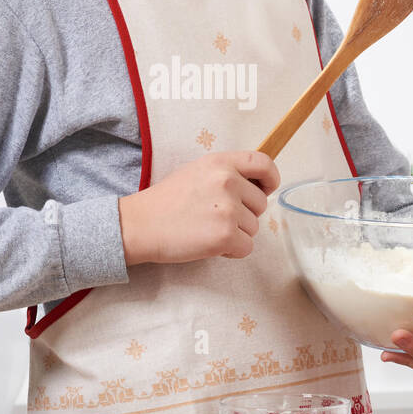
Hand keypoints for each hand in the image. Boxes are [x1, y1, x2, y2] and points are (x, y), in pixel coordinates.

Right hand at [118, 150, 280, 265]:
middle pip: (261, 204)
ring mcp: (228, 209)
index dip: (271, 179)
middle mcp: (228, 182)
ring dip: (236, 234)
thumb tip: (256, 187)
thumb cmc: (167, 201)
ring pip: (254, 228)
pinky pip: (246, 248)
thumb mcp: (197, 171)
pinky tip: (209, 244)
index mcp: (221, 162)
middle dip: (244, 214)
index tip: (266, 189)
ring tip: (206, 229)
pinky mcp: (225, 235)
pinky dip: (231, 251)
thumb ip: (226, 174)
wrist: (141, 224)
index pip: (264, 163)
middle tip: (215, 217)